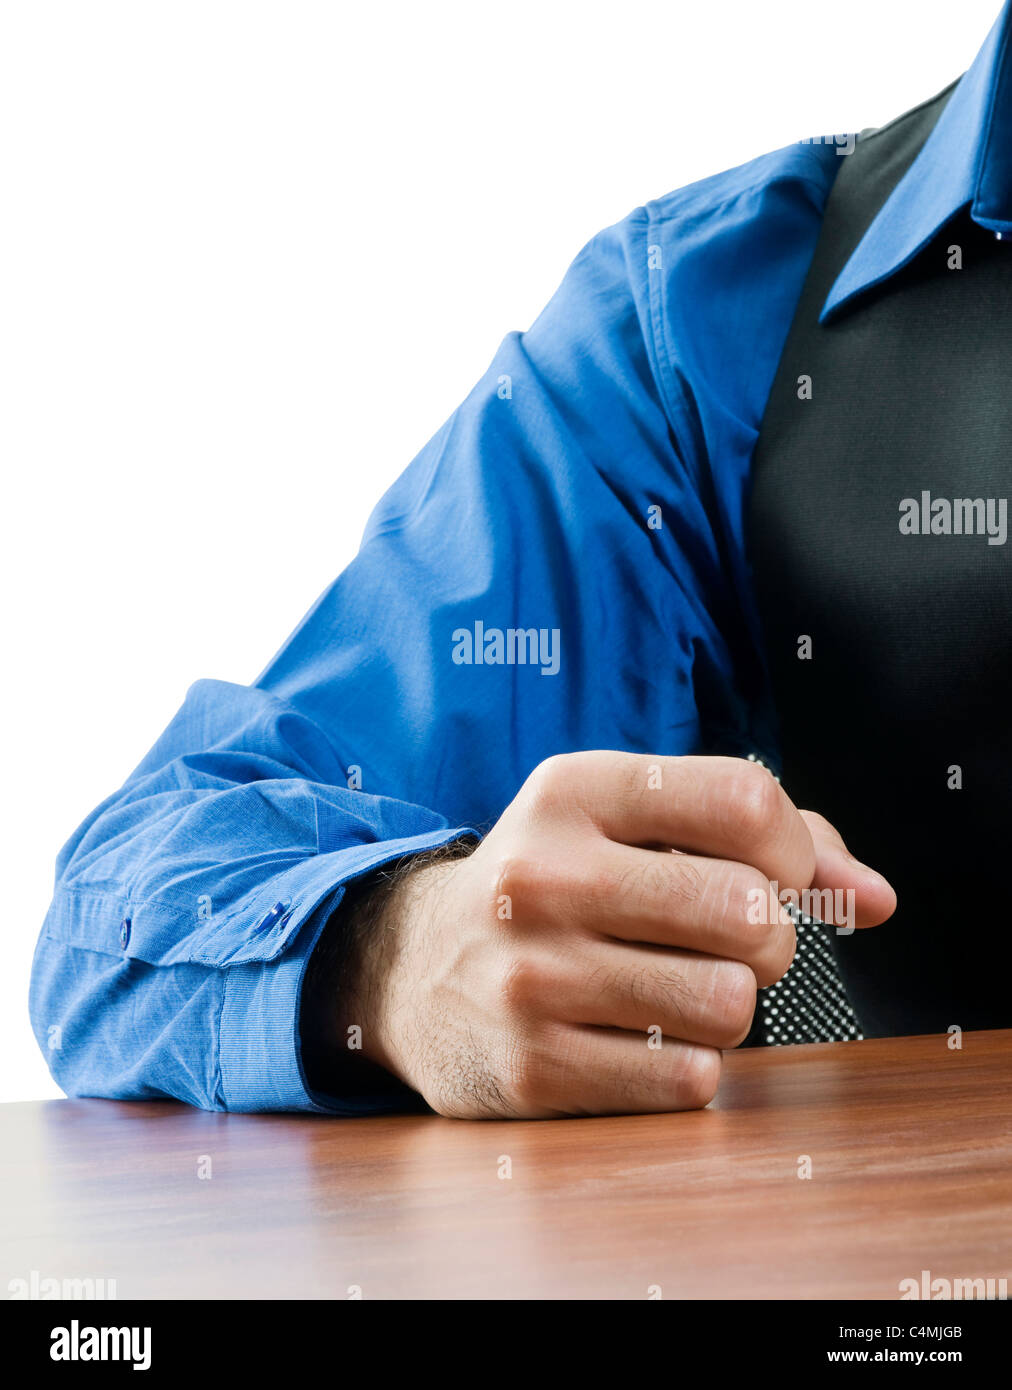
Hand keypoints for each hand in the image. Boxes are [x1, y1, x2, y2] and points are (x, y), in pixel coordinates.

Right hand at [335, 753, 894, 1117]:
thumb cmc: (560, 885)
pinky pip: (690, 1080)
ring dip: (730, 1007)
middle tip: (727, 942)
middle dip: (769, 938)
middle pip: (750, 911)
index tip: (773, 875)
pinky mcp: (532, 1068)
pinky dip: (690, 1065)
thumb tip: (877, 900)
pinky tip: (639, 1037)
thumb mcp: (633, 826)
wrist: (413, 970)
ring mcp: (531, 976)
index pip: (746, 800)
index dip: (794, 849)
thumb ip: (767, 841)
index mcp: (572, 791)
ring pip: (731, 1005)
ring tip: (677, 989)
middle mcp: (542, 875)